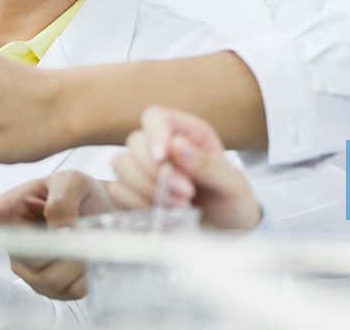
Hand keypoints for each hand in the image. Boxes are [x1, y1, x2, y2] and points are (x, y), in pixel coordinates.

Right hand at [0, 171, 110, 299]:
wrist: (102, 210)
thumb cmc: (79, 193)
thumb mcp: (72, 182)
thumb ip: (61, 201)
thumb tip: (57, 226)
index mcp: (12, 209)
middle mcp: (16, 242)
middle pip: (25, 256)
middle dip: (58, 243)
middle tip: (76, 225)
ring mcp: (32, 268)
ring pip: (50, 276)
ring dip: (77, 257)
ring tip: (83, 236)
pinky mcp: (53, 286)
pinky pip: (70, 289)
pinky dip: (87, 272)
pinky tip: (86, 254)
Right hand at [111, 107, 260, 230]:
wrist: (227, 232)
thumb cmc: (232, 202)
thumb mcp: (232, 184)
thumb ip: (206, 165)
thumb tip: (176, 145)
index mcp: (186, 133)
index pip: (155, 117)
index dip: (154, 133)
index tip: (162, 157)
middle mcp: (161, 148)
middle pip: (135, 142)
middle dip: (156, 172)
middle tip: (186, 194)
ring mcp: (143, 171)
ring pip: (121, 164)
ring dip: (146, 188)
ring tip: (178, 205)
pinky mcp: (132, 194)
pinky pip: (116, 190)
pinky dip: (135, 203)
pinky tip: (159, 213)